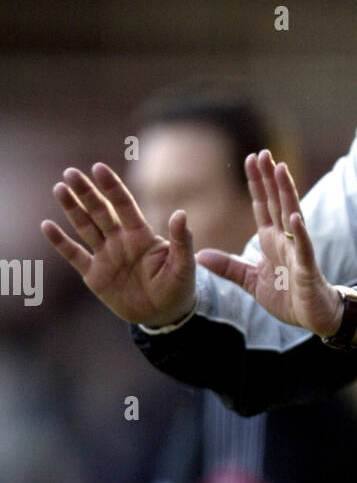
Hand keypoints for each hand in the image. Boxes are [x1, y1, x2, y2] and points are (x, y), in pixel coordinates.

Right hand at [41, 163, 196, 326]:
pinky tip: (47, 225)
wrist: (164, 314)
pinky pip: (74, 255)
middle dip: (86, 192)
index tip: (98, 168)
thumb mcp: (184, 265)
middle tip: (70, 172)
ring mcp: (105, 256)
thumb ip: (181, 240)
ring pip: (85, 227)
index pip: (124, 204)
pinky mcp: (94, 275)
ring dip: (72, 209)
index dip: (112, 187)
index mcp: (141, 234)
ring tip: (59, 189)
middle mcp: (120, 240)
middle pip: (100, 211)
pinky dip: (60, 242)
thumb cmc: (178, 286)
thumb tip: (181, 213)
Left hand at [195, 149, 344, 335]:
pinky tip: (295, 218)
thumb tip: (201, 255)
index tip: (250, 158)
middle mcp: (284, 241)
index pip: (262, 205)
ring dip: (286, 193)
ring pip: (291, 216)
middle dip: (270, 178)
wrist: (313, 318)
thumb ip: (228, 266)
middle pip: (276, 203)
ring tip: (281, 169)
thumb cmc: (288, 297)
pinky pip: (304, 249)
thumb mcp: (250, 281)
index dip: (256, 183)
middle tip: (264, 152)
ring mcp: (297, 252)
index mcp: (271, 241)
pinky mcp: (307, 269)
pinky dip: (300, 234)